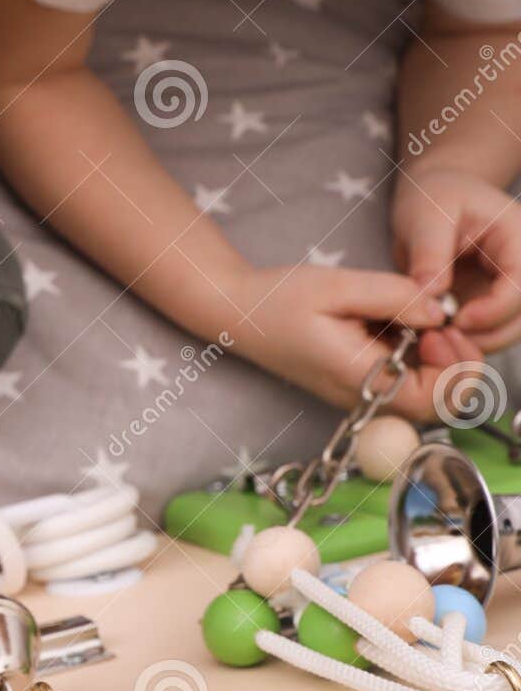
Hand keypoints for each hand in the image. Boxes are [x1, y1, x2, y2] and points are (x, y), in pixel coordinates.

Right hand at [227, 265, 452, 419]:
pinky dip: (415, 356)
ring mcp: (356, 395)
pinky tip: (397, 325)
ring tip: (415, 317)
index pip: (430, 399)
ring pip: (421, 394)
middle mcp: (358, 396)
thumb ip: (395, 296)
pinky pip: (401, 382)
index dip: (453, 368)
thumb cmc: (278, 300)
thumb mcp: (338, 285)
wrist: (236, 314)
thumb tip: (440, 313)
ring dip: (435, 358)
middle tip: (439, 323)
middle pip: (433, 404)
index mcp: (355, 376)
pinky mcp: (354, 385)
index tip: (440, 328)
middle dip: (453, 365)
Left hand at [393, 166, 520, 358]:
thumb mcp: (426, 215)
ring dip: (475, 343)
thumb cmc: (433, 198)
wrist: (434, 201)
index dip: (494, 310)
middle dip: (486, 335)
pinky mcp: (491, 304)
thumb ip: (430, 253)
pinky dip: (464, 341)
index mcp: (518, 238)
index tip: (455, 321)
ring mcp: (507, 287)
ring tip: (434, 339)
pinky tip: (435, 337)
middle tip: (441, 339)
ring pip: (509, 330)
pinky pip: (488, 332)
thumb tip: (431, 293)